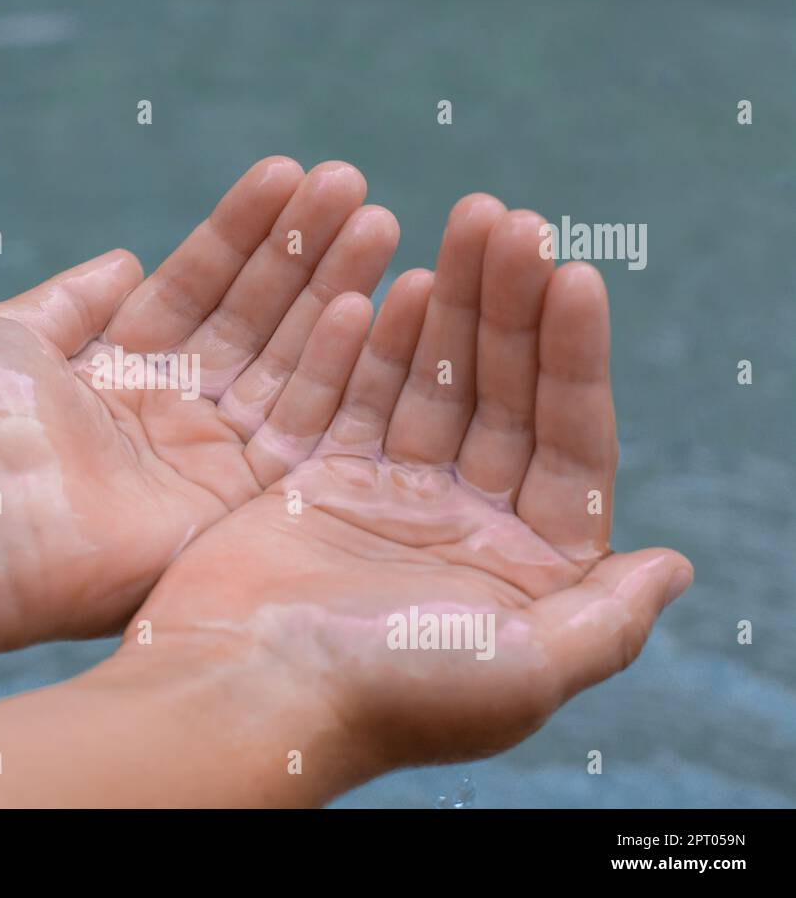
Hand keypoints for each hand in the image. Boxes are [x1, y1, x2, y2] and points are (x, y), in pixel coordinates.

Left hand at [0, 157, 399, 639]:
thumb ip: (73, 298)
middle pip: (255, 317)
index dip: (242, 231)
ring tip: (376, 220)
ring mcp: (209, 458)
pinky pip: (301, 426)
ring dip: (332, 291)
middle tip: (352, 184)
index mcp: (122, 370)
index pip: (199, 286)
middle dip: (302, 250)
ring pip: (288, 361)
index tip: (288, 173)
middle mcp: (173, 412)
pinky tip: (362, 304)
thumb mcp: (7, 333)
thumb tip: (125, 260)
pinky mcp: (238, 504)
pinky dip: (332, 368)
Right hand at [122, 197, 692, 790]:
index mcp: (523, 571)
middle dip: (510, 307)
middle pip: (502, 397)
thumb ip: (606, 620)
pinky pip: (359, 396)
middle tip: (504, 219)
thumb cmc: (385, 692)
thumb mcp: (524, 671)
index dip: (574, 358)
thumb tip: (673, 564)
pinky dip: (377, 341)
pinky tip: (398, 282)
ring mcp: (391, 501)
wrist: (243, 696)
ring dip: (453, 305)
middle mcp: (464, 530)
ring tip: (463, 222)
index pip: (568, 442)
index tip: (573, 276)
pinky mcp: (320, 482)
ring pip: (432, 383)